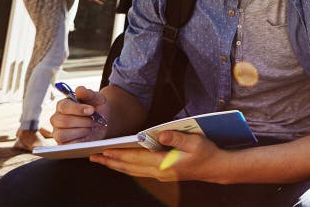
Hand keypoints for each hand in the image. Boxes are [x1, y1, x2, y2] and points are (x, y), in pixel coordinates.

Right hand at [50, 86, 109, 143]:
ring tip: (90, 127)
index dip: (78, 109)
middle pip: (63, 121)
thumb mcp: (97, 99)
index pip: (64, 106)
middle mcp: (56, 118)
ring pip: (62, 134)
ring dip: (81, 131)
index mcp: (63, 105)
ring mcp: (57, 132)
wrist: (102, 122)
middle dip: (83, 121)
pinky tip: (87, 135)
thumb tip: (79, 89)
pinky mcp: (62, 144)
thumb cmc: (97, 108)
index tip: (91, 110)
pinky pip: (66, 145)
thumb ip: (88, 93)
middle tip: (94, 120)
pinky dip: (79, 141)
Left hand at [90, 131, 225, 182]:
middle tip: (93, 157)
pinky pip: (139, 171)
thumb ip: (176, 137)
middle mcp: (159, 172)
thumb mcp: (195, 141)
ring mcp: (160, 175)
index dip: (119, 154)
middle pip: (129, 167)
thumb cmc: (207, 153)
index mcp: (165, 163)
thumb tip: (160, 134)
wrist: (216, 167)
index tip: (105, 150)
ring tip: (102, 160)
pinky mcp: (163, 173)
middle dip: (111, 161)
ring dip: (116, 165)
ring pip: (132, 171)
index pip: (136, 159)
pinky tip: (121, 164)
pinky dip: (126, 167)